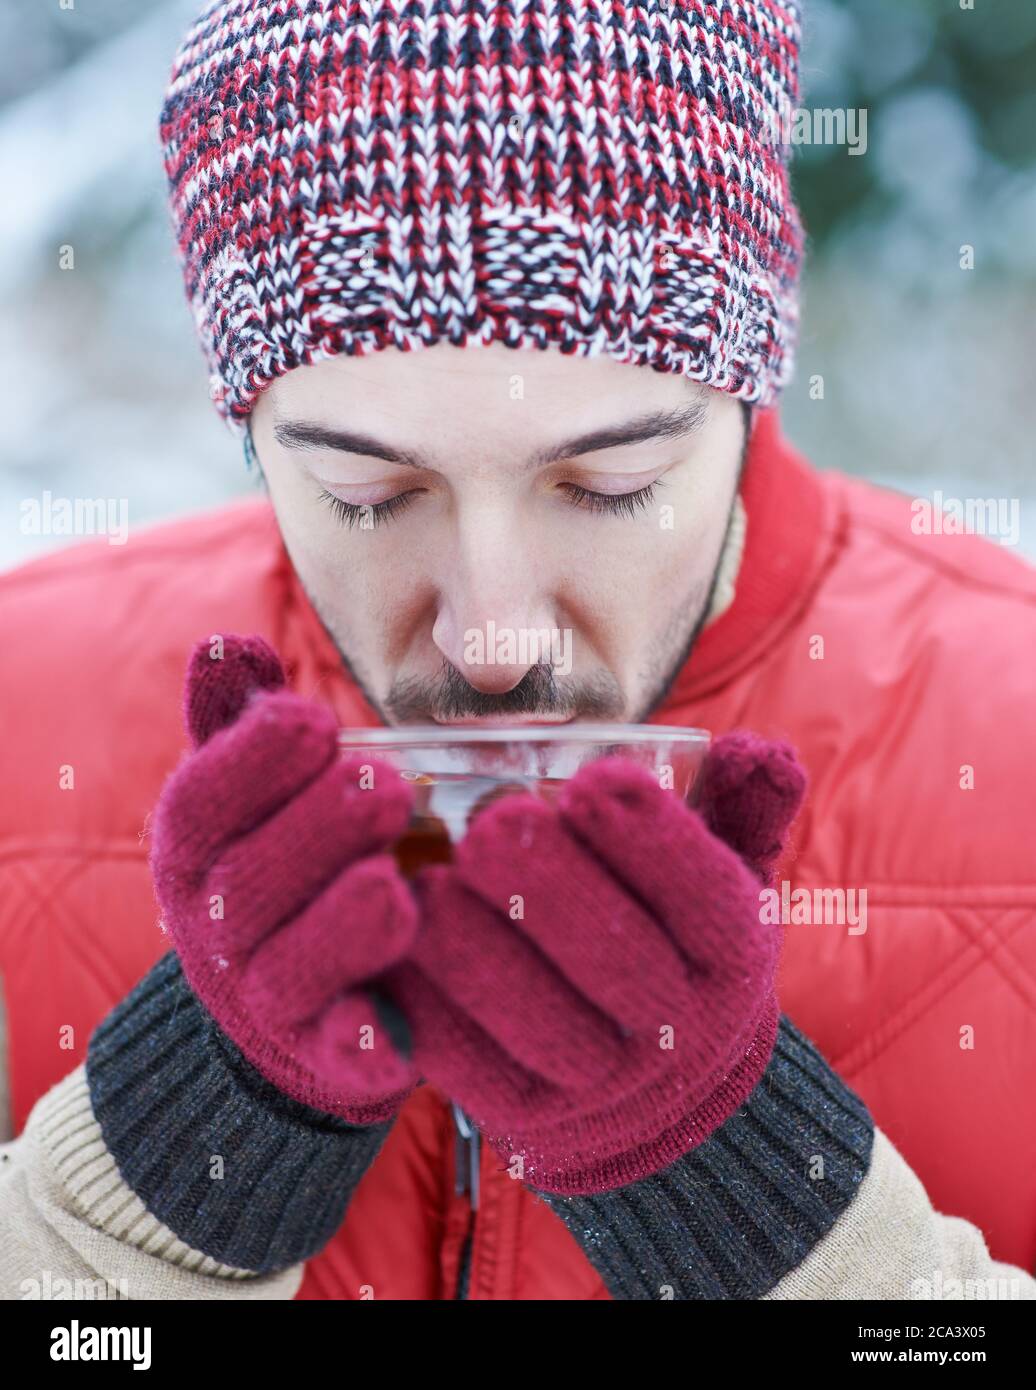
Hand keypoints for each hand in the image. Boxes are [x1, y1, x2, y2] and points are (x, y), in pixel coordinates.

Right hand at [149, 635, 419, 1123]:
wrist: (286, 1009)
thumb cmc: (287, 865)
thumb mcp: (256, 793)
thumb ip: (242, 722)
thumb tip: (224, 644)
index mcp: (198, 846)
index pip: (205, 799)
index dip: (254, 761)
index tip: (316, 722)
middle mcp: (213, 924)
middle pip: (248, 881)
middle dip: (317, 828)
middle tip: (387, 789)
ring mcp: (264, 997)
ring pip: (289, 968)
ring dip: (339, 925)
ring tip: (394, 886)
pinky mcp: (323, 1056)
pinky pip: (335, 1052)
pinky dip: (359, 1040)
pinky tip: (393, 1022)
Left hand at [385, 733, 805, 1191]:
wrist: (666, 1094)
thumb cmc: (682, 942)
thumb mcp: (731, 875)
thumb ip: (744, 806)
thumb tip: (759, 750)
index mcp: (733, 954)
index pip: (705, 895)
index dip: (652, 840)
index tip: (595, 780)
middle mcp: (682, 1028)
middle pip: (616, 959)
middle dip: (549, 888)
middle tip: (489, 822)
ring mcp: (604, 1084)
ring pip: (536, 1018)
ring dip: (475, 948)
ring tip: (426, 882)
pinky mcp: (528, 1119)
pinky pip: (469, 1066)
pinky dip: (425, 1008)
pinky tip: (391, 947)